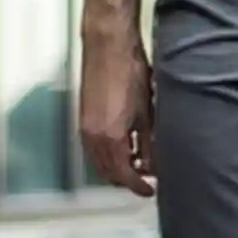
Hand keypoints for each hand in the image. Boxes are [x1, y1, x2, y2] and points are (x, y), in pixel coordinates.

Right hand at [79, 36, 155, 196]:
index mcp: (110, 139)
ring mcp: (85, 127)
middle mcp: (92, 137)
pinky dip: (109, 152)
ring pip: (100, 161)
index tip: (150, 191)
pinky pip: (94, 146)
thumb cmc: (130, 73)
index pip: (124, 176)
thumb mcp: (148, 113)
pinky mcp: (84, 116)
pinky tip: (126, 144)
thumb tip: (154, 164)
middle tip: (147, 179)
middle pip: (108, 172)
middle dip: (127, 179)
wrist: (109, 46)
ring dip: (117, 166)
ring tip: (139, 161)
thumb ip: (149, 143)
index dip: (138, 187)